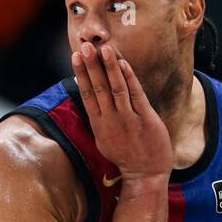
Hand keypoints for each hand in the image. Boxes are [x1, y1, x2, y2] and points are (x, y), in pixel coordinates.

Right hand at [71, 42, 173, 180]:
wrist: (145, 175)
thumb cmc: (126, 156)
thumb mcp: (105, 139)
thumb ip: (99, 118)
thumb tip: (91, 98)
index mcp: (99, 125)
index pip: (87, 94)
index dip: (81, 74)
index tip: (76, 56)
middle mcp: (110, 121)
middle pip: (98, 88)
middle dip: (91, 66)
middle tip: (85, 46)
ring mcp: (128, 119)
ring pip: (115, 89)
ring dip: (109, 67)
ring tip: (104, 49)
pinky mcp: (145, 119)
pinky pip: (135, 95)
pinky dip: (129, 78)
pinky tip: (124, 64)